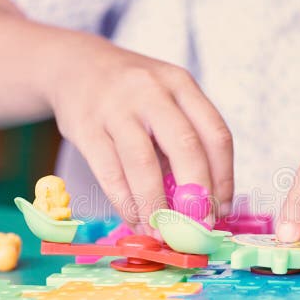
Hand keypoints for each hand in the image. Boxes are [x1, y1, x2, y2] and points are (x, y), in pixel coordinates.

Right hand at [48, 36, 233, 230]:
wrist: (75, 66)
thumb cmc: (132, 93)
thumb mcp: (166, 99)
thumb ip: (186, 140)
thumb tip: (207, 203)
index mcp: (181, 84)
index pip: (216, 134)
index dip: (224, 178)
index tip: (222, 208)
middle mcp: (152, 92)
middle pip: (185, 147)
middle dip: (196, 195)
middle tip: (198, 227)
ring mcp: (116, 108)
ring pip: (143, 164)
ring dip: (156, 206)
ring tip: (162, 232)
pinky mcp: (86, 127)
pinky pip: (110, 172)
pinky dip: (125, 202)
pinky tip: (135, 217)